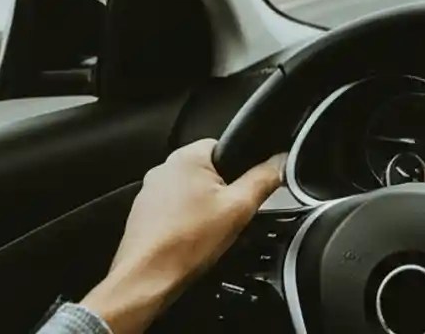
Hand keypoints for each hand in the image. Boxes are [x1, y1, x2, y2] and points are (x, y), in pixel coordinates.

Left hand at [81, 139, 285, 333]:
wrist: (148, 277)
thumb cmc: (187, 242)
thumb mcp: (239, 208)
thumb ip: (263, 179)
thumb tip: (281, 161)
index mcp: (187, 157)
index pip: (224, 146)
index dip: (241, 169)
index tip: (244, 192)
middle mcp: (164, 168)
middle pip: (208, 172)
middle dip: (222, 193)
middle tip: (228, 216)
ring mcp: (150, 192)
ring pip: (191, 193)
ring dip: (203, 209)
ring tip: (208, 232)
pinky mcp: (144, 213)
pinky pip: (174, 211)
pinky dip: (185, 223)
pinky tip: (191, 241)